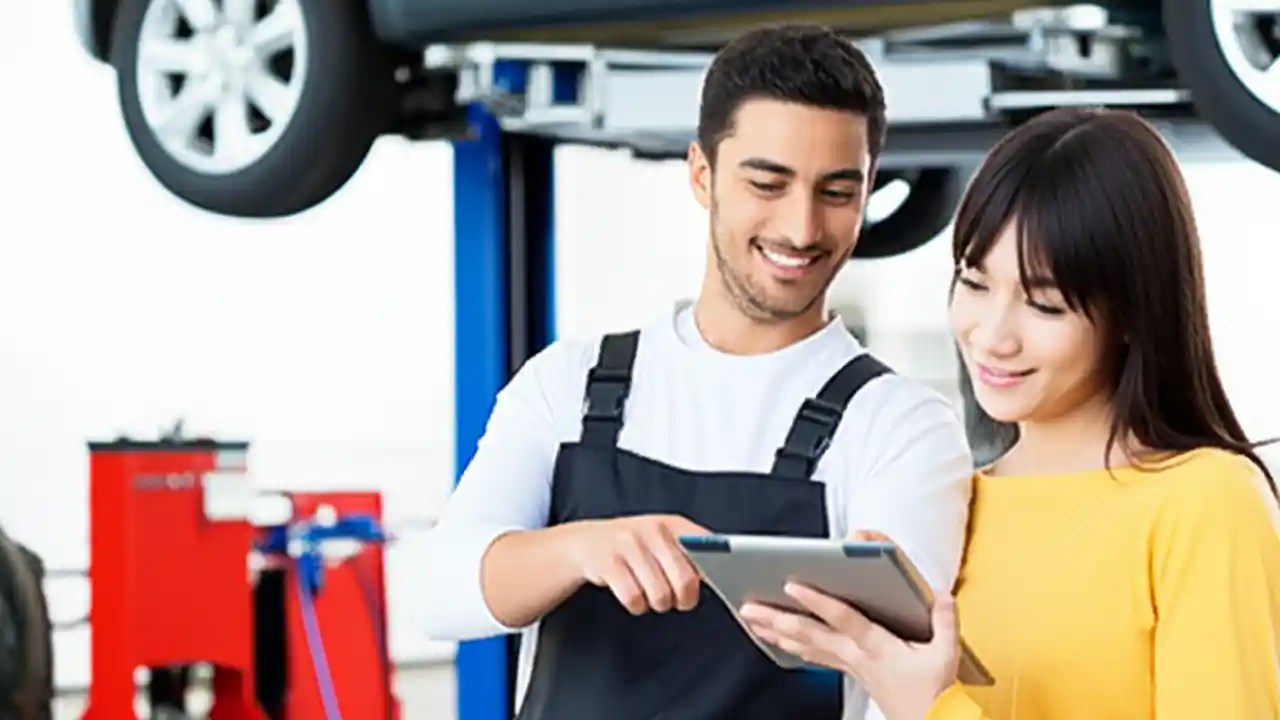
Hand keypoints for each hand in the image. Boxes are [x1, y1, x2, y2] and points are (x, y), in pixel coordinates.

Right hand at [565, 515, 709, 614]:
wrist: (582, 543)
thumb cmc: (630, 547)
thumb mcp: (660, 540)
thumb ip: (689, 553)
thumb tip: (723, 575)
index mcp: (673, 524)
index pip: (708, 545)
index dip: (718, 568)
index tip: (720, 582)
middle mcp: (653, 530)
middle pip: (685, 580)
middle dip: (683, 599)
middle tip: (675, 600)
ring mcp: (629, 544)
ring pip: (660, 595)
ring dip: (656, 604)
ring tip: (649, 594)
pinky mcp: (609, 562)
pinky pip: (634, 598)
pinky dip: (635, 605)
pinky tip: (631, 595)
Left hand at [738, 531, 958, 719]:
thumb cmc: (933, 692)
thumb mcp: (946, 655)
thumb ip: (943, 621)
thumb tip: (941, 595)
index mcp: (876, 646)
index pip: (841, 619)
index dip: (816, 601)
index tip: (792, 585)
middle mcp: (855, 655)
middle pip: (810, 633)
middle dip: (777, 618)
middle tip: (749, 607)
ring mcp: (849, 665)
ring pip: (806, 645)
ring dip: (777, 632)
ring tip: (752, 620)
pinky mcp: (850, 672)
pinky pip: (814, 656)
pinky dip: (793, 645)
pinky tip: (778, 639)